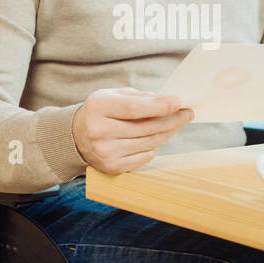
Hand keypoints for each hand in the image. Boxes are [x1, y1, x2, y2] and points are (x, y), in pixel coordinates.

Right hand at [73, 87, 194, 174]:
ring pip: (149, 143)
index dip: (159, 106)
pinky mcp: (111, 167)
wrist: (76, 136)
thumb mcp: (114, 95)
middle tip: (187, 113)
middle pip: (145, 127)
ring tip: (176, 124)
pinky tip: (156, 138)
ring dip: (167, 133)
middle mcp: (98, 131)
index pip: (134, 108)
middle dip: (172, 120)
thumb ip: (140, 97)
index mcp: (98, 107)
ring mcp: (105, 152)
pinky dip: (154, 146)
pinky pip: (144, 157)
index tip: (178, 103)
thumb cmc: (102, 111)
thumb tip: (171, 102)